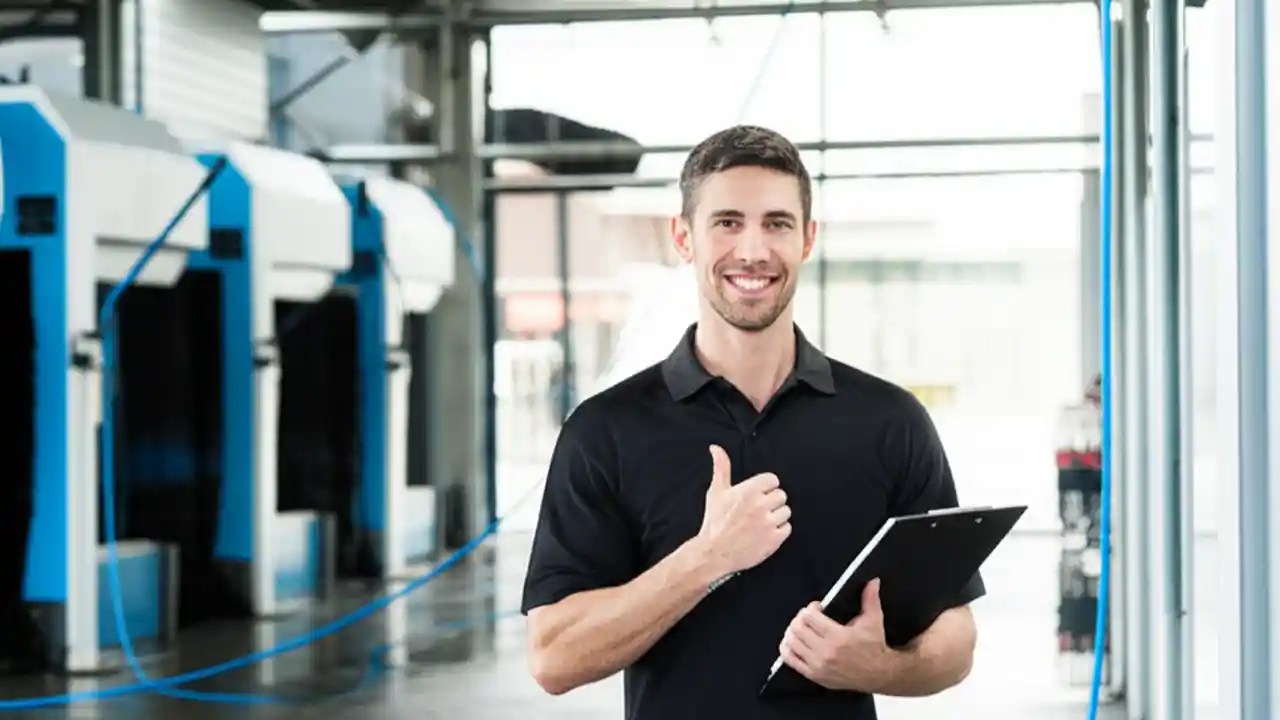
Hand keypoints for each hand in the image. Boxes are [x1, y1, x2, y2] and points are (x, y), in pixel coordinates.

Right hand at [696, 445, 791, 576]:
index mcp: (748, 491)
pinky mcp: (774, 539)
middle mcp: (760, 505)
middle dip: (771, 502)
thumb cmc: (715, 522)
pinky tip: (765, 533)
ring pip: (786, 512)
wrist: (714, 552)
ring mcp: (768, 523)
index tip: (757, 495)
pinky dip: (779, 531)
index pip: (772, 480)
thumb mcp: (716, 492)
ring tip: (761, 523)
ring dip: (776, 516)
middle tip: (758, 511)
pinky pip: (787, 528)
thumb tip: (716, 448)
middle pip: (781, 495)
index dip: (765, 488)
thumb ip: (721, 467)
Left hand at [779, 579, 900, 692]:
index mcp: (839, 637)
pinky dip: (787, 648)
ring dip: (792, 631)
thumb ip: (870, 599)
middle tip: (807, 616)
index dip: (811, 607)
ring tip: (801, 628)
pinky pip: (790, 660)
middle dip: (800, 618)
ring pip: (791, 643)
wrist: (878, 674)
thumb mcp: (874, 621)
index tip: (818, 607)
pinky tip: (793, 641)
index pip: (810, 617)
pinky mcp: (814, 675)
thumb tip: (873, 580)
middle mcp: (826, 652)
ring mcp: (818, 665)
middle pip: (797, 628)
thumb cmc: (874, 646)